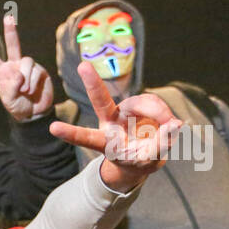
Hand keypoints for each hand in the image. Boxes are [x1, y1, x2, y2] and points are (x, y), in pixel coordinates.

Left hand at [0, 14, 53, 120]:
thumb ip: (11, 88)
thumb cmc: (17, 106)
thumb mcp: (9, 100)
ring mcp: (28, 67)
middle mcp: (15, 66)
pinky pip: (36, 71)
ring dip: (25, 77)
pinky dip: (32, 82)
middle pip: (13, 45)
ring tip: (24, 91)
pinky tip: (31, 91)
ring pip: (26, 62)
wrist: (34, 113)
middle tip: (8, 17)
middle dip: (11, 31)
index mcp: (3, 72)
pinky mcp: (41, 71)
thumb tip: (19, 74)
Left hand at [49, 62, 182, 191]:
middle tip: (83, 66)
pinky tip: (170, 122)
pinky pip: (154, 102)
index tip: (52, 128)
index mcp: (105, 142)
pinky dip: (164, 112)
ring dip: (159, 112)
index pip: (87, 138)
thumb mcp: (148, 161)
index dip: (71, 133)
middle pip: (102, 102)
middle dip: (93, 84)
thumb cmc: (140, 161)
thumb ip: (160, 144)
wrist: (145, 156)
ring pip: (140, 102)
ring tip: (170, 125)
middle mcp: (110, 122)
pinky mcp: (140, 104)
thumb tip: (176, 124)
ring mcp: (125, 111)